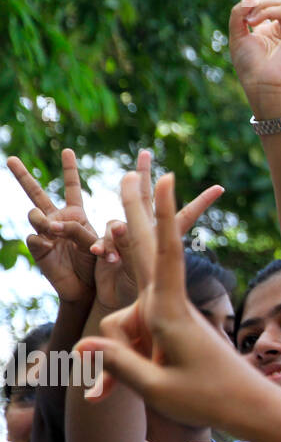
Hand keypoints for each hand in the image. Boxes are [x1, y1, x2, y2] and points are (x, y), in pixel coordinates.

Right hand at [8, 149, 97, 304]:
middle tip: (9, 158)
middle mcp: (57, 220)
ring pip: (35, 214)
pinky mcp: (39, 250)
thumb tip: (85, 226)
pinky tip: (49, 245)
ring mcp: (45, 234)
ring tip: (52, 227)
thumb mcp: (109, 245)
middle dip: (23, 176)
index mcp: (76, 214)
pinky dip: (43, 240)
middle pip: (36, 194)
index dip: (69, 168)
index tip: (67, 150)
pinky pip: (35, 238)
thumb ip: (100, 234)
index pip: (71, 187)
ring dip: (43, 218)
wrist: (90, 291)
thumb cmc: (103, 266)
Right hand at [74, 174, 267, 432]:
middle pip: (146, 251)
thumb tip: (85, 345)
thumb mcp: (156, 388)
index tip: (166, 179)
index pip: (166, 252)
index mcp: (170, 313)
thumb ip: (118, 364)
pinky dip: (119, 368)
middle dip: (135, 212)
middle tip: (129, 171)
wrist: (248, 408)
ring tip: (100, 392)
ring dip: (112, 361)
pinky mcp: (167, 329)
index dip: (163, 215)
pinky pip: (130, 339)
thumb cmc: (207, 399)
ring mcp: (167, 317)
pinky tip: (100, 393)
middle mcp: (168, 307)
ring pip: (123, 321)